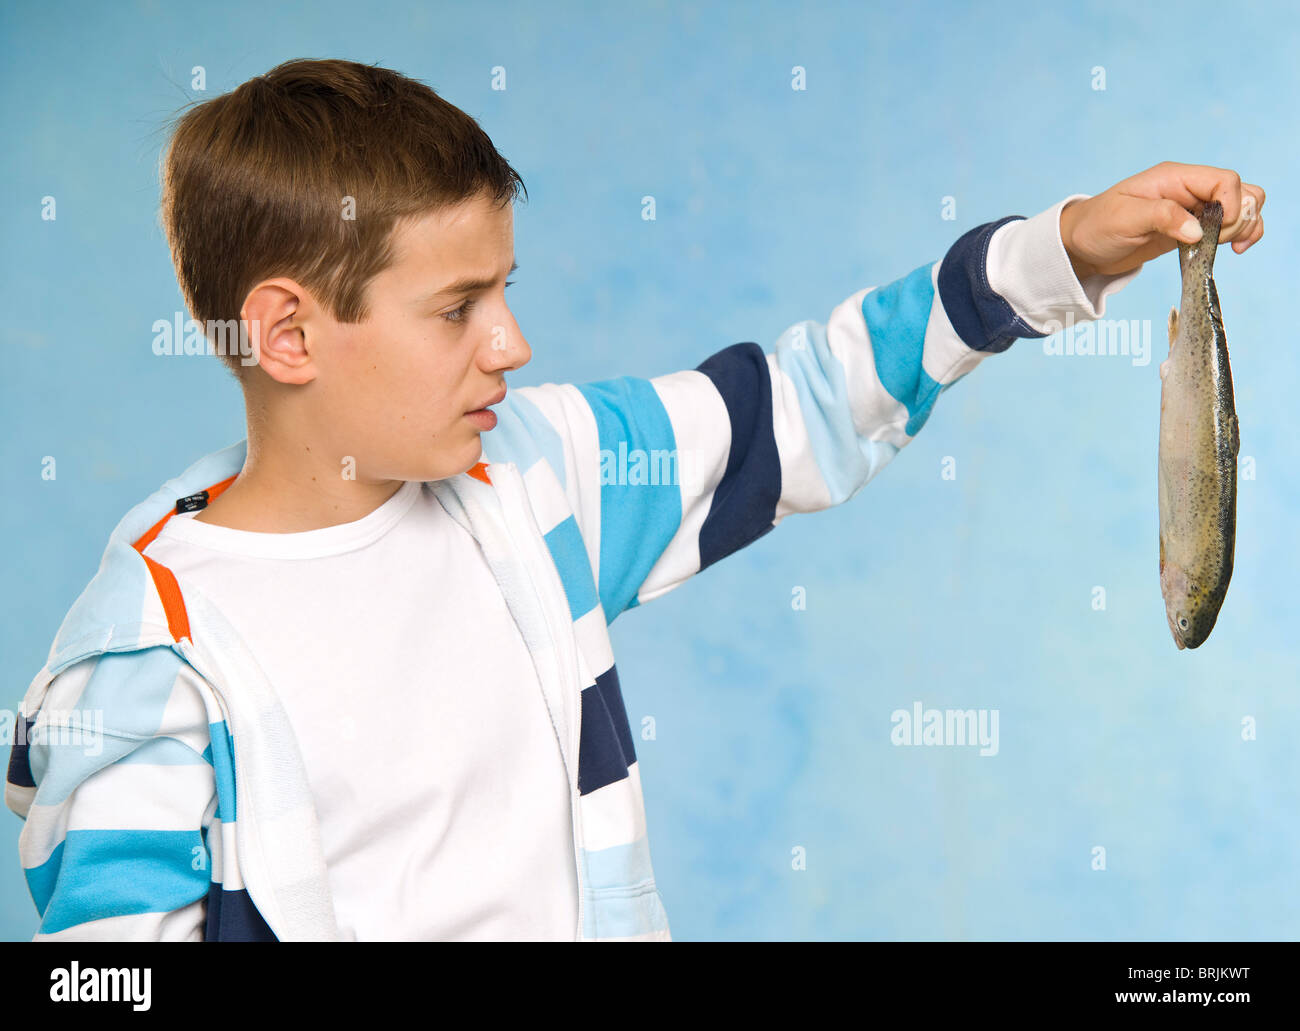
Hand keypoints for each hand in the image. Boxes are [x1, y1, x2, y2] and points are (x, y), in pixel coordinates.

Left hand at [1058, 161, 1264, 280]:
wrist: (1083, 245)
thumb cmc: (1097, 226)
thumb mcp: (1124, 219)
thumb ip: (1162, 217)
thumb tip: (1198, 231)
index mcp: (1175, 178)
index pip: (1224, 180)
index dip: (1232, 204)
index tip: (1217, 231)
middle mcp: (1190, 189)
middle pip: (1243, 192)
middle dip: (1241, 218)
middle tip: (1218, 243)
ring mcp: (1194, 209)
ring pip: (1244, 207)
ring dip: (1247, 227)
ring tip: (1231, 248)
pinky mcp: (1193, 229)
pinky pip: (1231, 227)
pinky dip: (1241, 236)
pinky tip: (1233, 251)